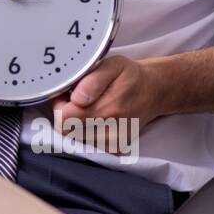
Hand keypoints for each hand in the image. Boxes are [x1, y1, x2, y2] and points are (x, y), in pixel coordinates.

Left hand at [49, 54, 167, 143]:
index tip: (67, 94)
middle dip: (66, 114)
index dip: (59, 105)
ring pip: (75, 139)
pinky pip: (87, 144)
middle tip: (76, 100)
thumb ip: (91, 80)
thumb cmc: (130, 76)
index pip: (63, 119)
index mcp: (108, 109)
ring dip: (75, 124)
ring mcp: (113, 143)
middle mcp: (111, 131)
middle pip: (66, 131)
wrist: (154, 91)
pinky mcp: (115, 148)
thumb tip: (76, 98)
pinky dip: (85, 132)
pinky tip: (95, 119)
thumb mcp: (112, 65)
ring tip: (88, 108)